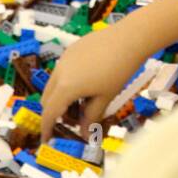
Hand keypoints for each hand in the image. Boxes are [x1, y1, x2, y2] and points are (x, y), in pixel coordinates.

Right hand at [40, 25, 146, 142]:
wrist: (130, 38)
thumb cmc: (119, 70)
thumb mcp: (105, 98)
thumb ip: (91, 118)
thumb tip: (84, 134)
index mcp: (66, 88)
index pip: (49, 113)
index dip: (47, 128)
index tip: (47, 139)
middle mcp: (59, 73)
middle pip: (47, 100)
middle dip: (54, 113)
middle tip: (71, 121)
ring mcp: (63, 60)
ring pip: (53, 85)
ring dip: (60, 98)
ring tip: (82, 102)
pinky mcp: (70, 51)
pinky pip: (61, 72)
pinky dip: (66, 84)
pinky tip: (86, 83)